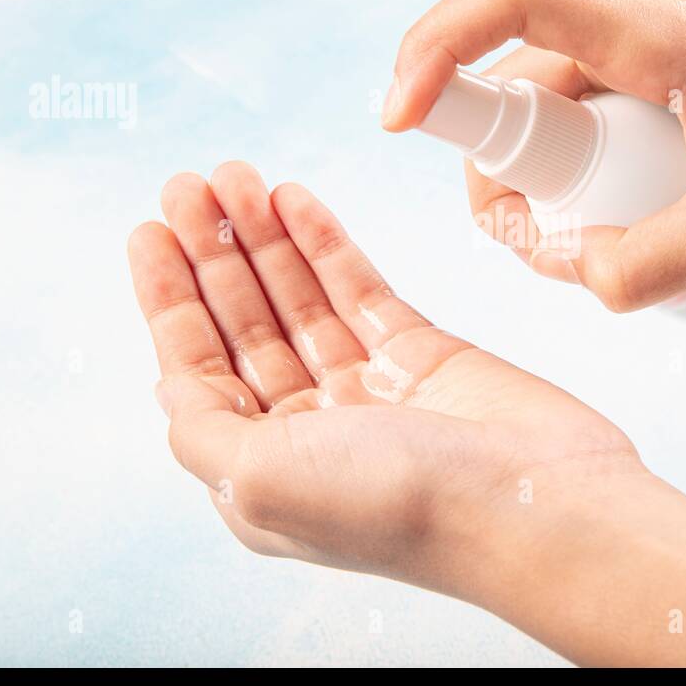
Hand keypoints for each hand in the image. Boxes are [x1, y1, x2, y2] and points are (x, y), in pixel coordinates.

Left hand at [127, 162, 642, 598]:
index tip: (149, 231)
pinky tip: (294, 200)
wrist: (537, 504)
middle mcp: (311, 431)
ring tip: (235, 175)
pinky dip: (323, 243)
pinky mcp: (423, 354)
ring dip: (262, 237)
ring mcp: (370, 389)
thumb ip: (203, 433)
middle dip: (211, 253)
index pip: (198, 370)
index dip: (169, 300)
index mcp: (264, 470)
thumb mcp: (262, 483)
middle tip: (187, 184)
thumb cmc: (402, 510)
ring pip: (299, 299)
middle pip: (245, 325)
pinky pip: (358, 289)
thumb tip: (170, 388)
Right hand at [382, 0, 685, 310]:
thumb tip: (570, 272)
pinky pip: (579, 111)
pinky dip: (574, 167)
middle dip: (499, 169)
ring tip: (595, 248)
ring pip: (543, 103)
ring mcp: (640, 37)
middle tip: (542, 252)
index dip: (434, 49)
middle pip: (509, 75)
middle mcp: (630, 16)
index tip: (402, 120)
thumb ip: (647, 269)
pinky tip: (622, 220)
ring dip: (542, 177)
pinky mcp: (652, 64)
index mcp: (648, 29)